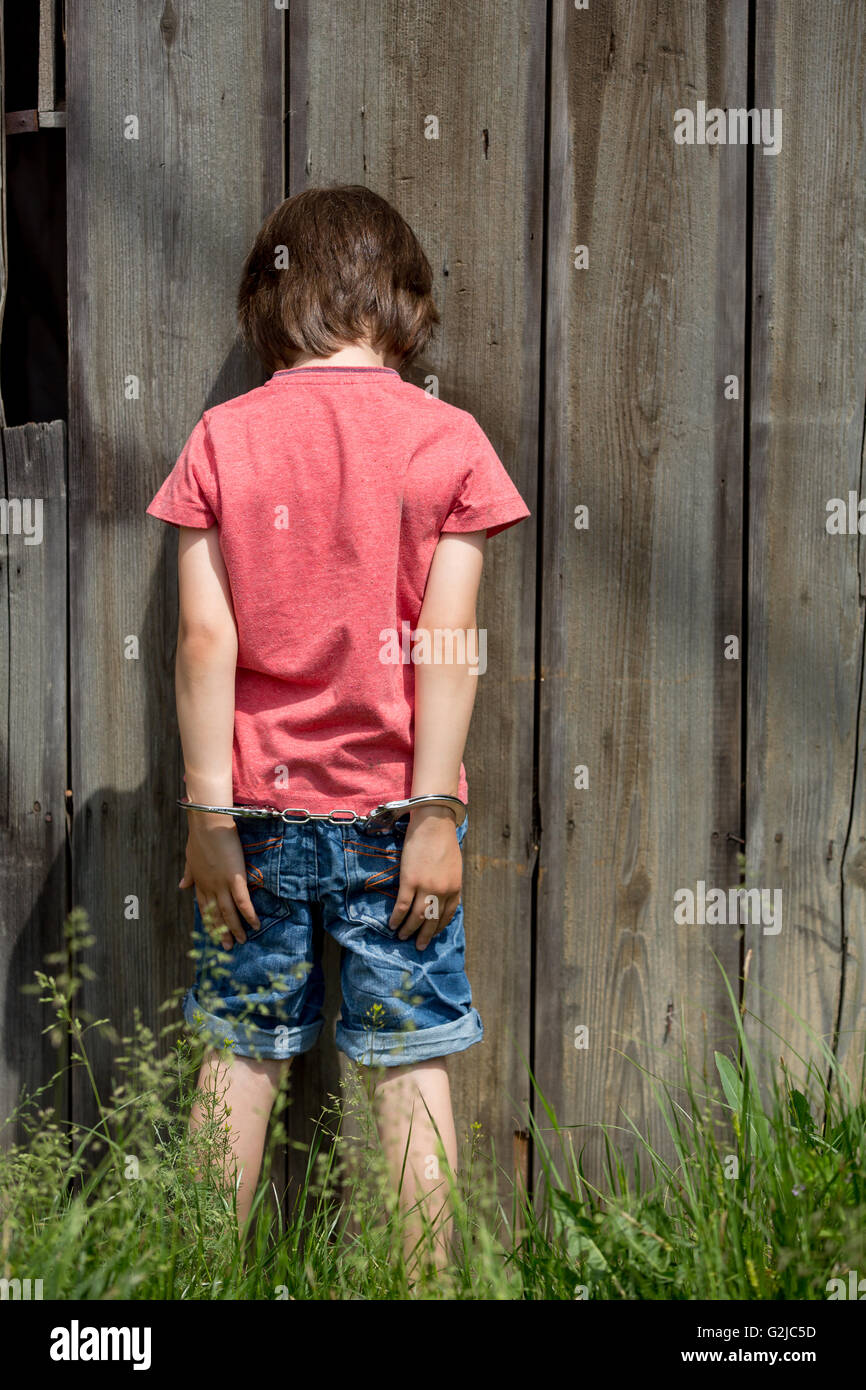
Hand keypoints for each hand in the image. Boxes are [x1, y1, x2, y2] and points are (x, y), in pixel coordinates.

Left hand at [178, 812, 259, 949]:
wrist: (207, 824)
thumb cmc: (199, 835)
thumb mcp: (190, 857)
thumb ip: (188, 873)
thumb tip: (181, 886)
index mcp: (199, 882)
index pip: (204, 907)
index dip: (210, 921)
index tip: (214, 932)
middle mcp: (209, 887)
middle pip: (216, 914)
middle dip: (221, 931)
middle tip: (226, 946)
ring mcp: (221, 884)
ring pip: (228, 913)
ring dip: (235, 929)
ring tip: (241, 941)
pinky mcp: (235, 878)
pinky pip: (243, 901)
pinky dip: (249, 915)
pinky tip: (256, 924)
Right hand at [388, 807, 462, 950]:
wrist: (434, 823)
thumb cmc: (443, 840)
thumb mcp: (453, 866)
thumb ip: (449, 883)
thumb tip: (442, 895)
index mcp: (454, 888)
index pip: (447, 915)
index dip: (438, 926)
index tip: (432, 933)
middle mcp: (442, 892)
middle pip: (432, 920)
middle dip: (425, 935)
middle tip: (419, 946)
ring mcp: (426, 887)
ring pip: (417, 917)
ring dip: (409, 930)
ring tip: (402, 937)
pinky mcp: (409, 881)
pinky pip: (402, 906)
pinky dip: (397, 918)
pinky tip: (392, 924)